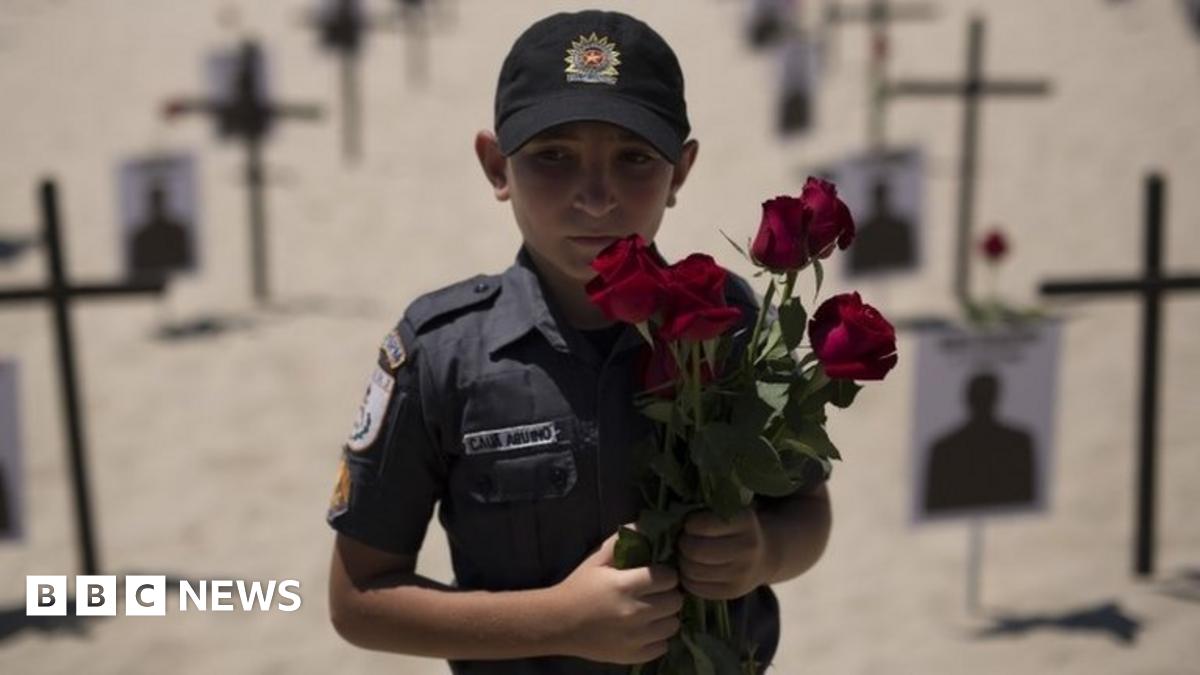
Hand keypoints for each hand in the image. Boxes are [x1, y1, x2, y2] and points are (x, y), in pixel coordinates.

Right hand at [551, 528, 683, 664]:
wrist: (557, 624)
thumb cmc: (578, 588)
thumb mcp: (596, 560)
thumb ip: (621, 541)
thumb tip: (644, 524)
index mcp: (625, 586)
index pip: (668, 578)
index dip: (665, 574)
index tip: (657, 575)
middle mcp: (634, 613)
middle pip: (675, 601)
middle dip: (669, 594)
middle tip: (657, 593)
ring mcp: (635, 638)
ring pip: (673, 625)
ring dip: (666, 616)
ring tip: (653, 611)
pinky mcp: (633, 655)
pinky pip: (663, 646)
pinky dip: (657, 638)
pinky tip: (645, 629)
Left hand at [678, 508, 770, 599]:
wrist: (765, 554)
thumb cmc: (736, 527)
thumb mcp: (729, 510)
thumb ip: (707, 510)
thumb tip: (673, 519)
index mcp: (745, 522)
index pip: (704, 525)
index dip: (689, 524)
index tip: (690, 523)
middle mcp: (747, 549)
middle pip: (696, 551)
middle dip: (683, 544)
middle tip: (684, 539)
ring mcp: (741, 573)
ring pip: (693, 571)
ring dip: (683, 562)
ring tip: (687, 554)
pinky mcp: (731, 592)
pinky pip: (695, 587)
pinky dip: (687, 578)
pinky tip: (693, 568)